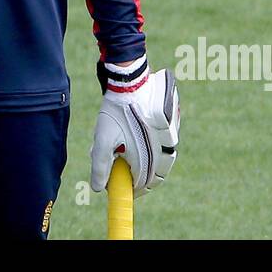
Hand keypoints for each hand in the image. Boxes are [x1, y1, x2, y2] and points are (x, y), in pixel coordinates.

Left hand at [89, 56, 179, 196]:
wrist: (131, 82)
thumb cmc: (117, 112)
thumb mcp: (104, 140)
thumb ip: (100, 166)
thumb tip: (98, 188)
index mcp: (151, 159)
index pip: (144, 186)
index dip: (130, 189)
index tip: (118, 187)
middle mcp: (166, 151)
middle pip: (154, 174)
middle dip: (138, 174)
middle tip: (123, 167)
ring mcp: (172, 136)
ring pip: (160, 157)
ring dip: (144, 157)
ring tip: (125, 145)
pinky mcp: (173, 123)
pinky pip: (164, 141)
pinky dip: (151, 143)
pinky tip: (134, 132)